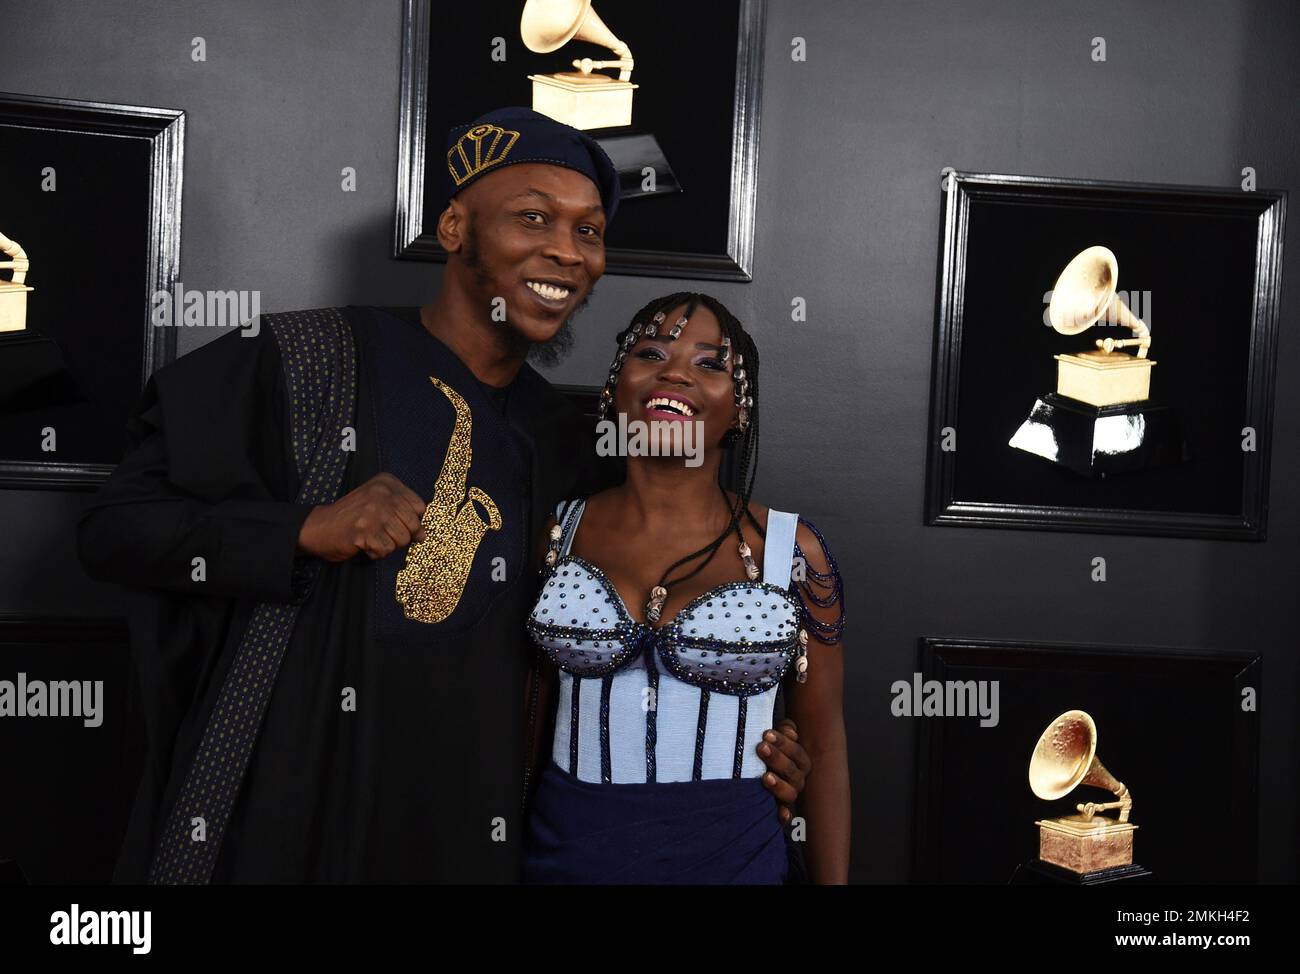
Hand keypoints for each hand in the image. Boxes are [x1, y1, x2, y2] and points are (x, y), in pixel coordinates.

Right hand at [297, 472, 427, 561]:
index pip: (419, 506)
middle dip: (401, 535)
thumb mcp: (379, 504)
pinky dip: (377, 552)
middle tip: (381, 533)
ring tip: (371, 537)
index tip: (394, 522)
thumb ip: (403, 513)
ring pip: (403, 539)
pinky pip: (387, 550)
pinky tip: (364, 544)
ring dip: (388, 544)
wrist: (318, 527)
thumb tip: (424, 535)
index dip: (410, 520)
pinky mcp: (365, 531)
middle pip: (414, 524)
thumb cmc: (352, 517)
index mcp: (387, 482)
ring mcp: (373, 512)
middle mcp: (382, 493)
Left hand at [757, 717, 810, 824]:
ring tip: (765, 777)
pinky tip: (780, 815)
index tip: (766, 734)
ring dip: (779, 785)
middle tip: (761, 747)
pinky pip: (785, 816)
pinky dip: (784, 815)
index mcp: (799, 760)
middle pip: (792, 771)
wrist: (757, 766)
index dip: (783, 743)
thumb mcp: (774, 736)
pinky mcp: (779, 808)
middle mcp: (797, 779)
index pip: (796, 751)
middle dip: (777, 758)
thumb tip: (791, 731)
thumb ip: (784, 730)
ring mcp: (789, 794)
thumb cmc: (767, 747)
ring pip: (790, 793)